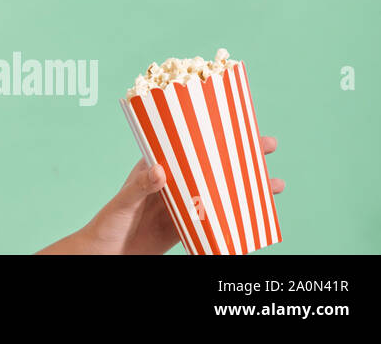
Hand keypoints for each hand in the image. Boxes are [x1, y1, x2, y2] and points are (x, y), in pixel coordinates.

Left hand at [81, 135, 283, 253]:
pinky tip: (255, 216)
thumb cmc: (109, 223)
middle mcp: (172, 182)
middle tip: (269, 148)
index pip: (186, 144)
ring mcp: (181, 205)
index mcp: (156, 166)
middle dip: (240, 157)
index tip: (240, 126)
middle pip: (210, 165)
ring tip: (274, 186)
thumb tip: (160, 170)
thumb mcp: (124, 202)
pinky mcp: (186, 227)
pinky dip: (234, 217)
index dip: (212, 134)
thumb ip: (140, 186)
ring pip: (218, 192)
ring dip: (245, 189)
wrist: (106, 255)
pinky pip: (215, 220)